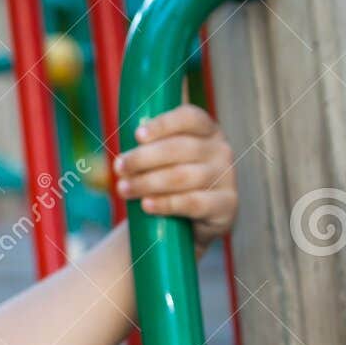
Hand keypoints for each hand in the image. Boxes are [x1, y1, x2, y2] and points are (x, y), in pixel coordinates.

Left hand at [112, 104, 238, 254]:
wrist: (186, 225)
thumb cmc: (167, 184)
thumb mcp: (160, 161)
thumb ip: (147, 146)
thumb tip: (123, 141)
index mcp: (206, 131)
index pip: (189, 118)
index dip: (163, 124)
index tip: (137, 135)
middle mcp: (220, 150)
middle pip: (180, 148)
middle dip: (144, 158)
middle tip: (119, 167)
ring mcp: (226, 177)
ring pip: (182, 176)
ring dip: (147, 182)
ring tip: (123, 189)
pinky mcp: (226, 204)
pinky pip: (193, 203)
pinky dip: (166, 203)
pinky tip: (146, 204)